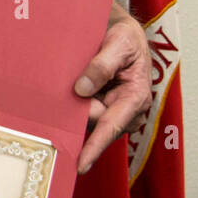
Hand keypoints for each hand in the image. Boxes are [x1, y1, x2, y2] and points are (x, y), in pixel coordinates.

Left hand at [75, 4, 152, 173]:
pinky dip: (68, 105)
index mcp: (135, 98)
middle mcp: (124, 110)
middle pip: (91, 124)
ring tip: (68, 80)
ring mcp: (110, 110)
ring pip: (82, 119)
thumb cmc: (125, 38)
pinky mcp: (97, 106)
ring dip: (70, 108)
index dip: (94, 147)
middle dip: (74, 114)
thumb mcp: (118, 43)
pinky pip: (78, 111)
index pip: (111, 128)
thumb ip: (101, 65)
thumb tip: (82, 89)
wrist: (120, 33)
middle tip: (65, 87)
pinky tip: (62, 93)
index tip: (80, 164)